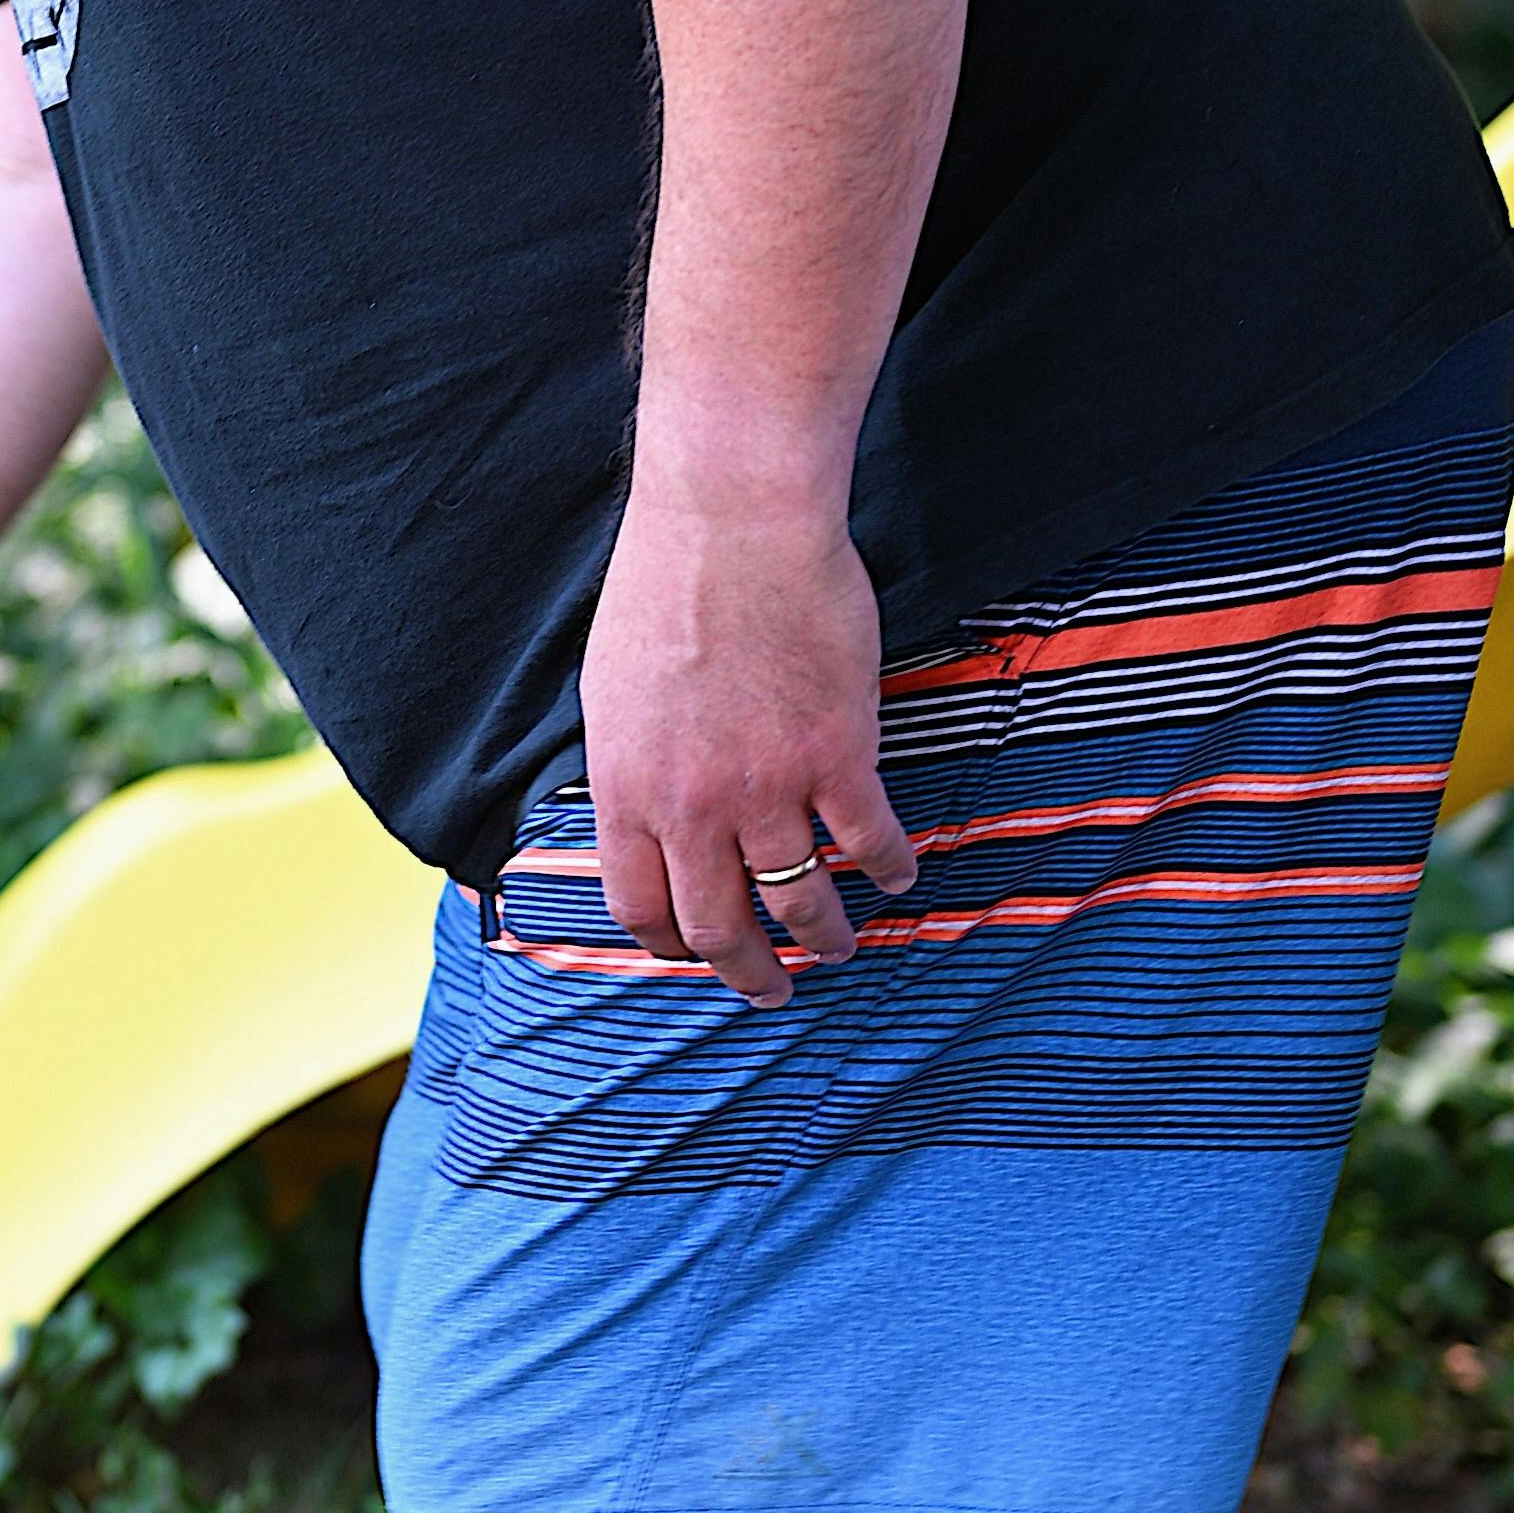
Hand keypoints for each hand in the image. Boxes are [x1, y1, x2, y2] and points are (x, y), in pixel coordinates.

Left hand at [576, 479, 916, 1002]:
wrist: (733, 523)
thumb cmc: (666, 588)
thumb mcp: (613, 693)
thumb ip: (629, 767)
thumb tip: (638, 815)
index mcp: (627, 790)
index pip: (640, 908)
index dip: (671, 946)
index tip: (694, 955)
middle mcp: (692, 807)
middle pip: (718, 927)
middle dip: (748, 972)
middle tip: (772, 988)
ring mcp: (768, 786)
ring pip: (798, 900)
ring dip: (822, 936)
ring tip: (838, 946)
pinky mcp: (837, 755)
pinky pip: (868, 841)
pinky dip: (889, 869)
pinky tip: (900, 876)